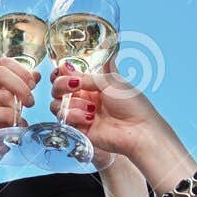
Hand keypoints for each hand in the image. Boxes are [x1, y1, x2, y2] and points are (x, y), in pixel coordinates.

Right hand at [0, 58, 36, 172]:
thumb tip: (36, 74)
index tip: (32, 85)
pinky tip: (10, 129)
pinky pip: (5, 111)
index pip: (4, 62)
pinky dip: (14, 121)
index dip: (21, 70)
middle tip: (29, 102)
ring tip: (17, 121)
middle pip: (2, 71)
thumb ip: (21, 90)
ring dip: (18, 109)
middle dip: (22, 85)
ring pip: (6, 94)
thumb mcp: (12, 108)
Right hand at [49, 61, 170, 160]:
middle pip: (57, 89)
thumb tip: (70, 65)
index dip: (61, 73)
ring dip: (73, 103)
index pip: (68, 76)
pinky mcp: (78, 130)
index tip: (64, 70)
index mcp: (93, 85)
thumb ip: (89, 74)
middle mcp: (84, 99)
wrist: (138, 130)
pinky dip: (75, 116)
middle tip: (74, 86)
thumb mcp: (111, 81)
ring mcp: (80, 114)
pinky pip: (64, 120)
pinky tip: (90, 119)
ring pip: (57, 104)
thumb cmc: (132, 104)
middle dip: (62, 85)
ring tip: (91, 108)